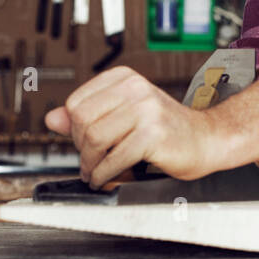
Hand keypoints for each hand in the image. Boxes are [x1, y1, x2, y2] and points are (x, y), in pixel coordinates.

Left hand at [44, 66, 214, 187]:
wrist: (207, 140)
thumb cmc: (167, 130)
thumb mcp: (125, 115)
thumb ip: (89, 116)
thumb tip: (52, 119)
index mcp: (125, 79)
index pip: (76, 102)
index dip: (74, 129)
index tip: (83, 144)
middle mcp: (135, 89)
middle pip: (82, 121)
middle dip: (81, 148)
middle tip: (90, 162)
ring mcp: (145, 110)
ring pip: (94, 140)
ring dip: (90, 164)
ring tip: (95, 173)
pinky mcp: (153, 134)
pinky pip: (113, 158)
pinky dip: (104, 174)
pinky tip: (105, 179)